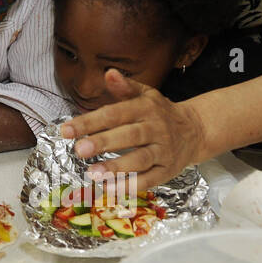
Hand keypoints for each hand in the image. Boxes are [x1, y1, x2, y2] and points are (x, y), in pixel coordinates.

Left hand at [59, 70, 206, 189]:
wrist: (195, 131)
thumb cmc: (160, 112)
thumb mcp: (145, 95)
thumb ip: (125, 87)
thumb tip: (109, 73)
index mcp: (146, 108)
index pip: (114, 113)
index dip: (90, 122)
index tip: (65, 130)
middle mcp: (156, 129)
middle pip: (128, 136)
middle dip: (103, 143)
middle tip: (78, 150)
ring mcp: (164, 151)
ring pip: (140, 160)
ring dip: (116, 167)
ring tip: (92, 173)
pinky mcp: (168, 170)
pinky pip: (150, 180)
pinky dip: (131, 186)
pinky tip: (110, 189)